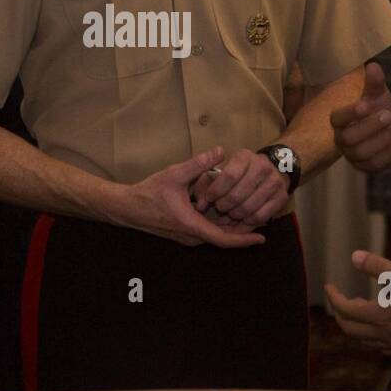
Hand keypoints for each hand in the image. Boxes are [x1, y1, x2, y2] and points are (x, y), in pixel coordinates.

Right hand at [119, 146, 265, 248]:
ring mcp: (187, 236)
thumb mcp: (174, 174)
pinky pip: (208, 231)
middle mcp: (191, 235)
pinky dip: (221, 225)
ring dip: (233, 228)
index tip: (262, 238)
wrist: (127, 208)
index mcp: (191, 225)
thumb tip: (220, 151)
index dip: (244, 239)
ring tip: (252, 217)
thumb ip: (198, 163)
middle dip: (244, 231)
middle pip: (224, 238)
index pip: (223, 239)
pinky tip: (230, 213)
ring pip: (216, 235)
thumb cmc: (149, 193)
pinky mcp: (184, 232)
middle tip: (263, 221)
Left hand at [189, 147, 288, 228]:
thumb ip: (207, 182)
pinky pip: (260, 216)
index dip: (216, 191)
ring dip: (235, 215)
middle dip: (224, 206)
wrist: (274, 168)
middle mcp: (262, 166)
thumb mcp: (223, 168)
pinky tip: (242, 219)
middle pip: (237, 195)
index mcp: (244, 156)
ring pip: (248, 208)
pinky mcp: (282, 197)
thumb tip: (200, 204)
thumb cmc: (240, 171)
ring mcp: (274, 182)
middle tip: (219, 209)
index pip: (228, 176)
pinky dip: (248, 221)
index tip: (209, 198)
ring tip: (229, 214)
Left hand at [324, 251, 390, 356]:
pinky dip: (371, 339)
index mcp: (380, 316)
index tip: (329, 286)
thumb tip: (354, 257)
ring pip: (364, 342)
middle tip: (340, 299)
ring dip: (355, 327)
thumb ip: (379, 267)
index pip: (345, 310)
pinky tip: (379, 330)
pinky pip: (381, 349)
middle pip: (350, 330)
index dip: (333, 297)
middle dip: (340, 314)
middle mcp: (384, 334)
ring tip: (359, 309)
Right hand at [330, 62, 390, 171]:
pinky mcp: (366, 167)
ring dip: (383, 140)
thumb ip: (374, 83)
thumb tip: (373, 66)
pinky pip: (375, 164)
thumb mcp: (378, 94)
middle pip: (349, 138)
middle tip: (388, 115)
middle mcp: (342, 140)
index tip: (366, 104)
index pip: (336, 119)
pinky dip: (390, 152)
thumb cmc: (379, 107)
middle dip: (370, 127)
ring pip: (362, 153)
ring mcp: (353, 156)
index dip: (349, 113)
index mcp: (339, 120)